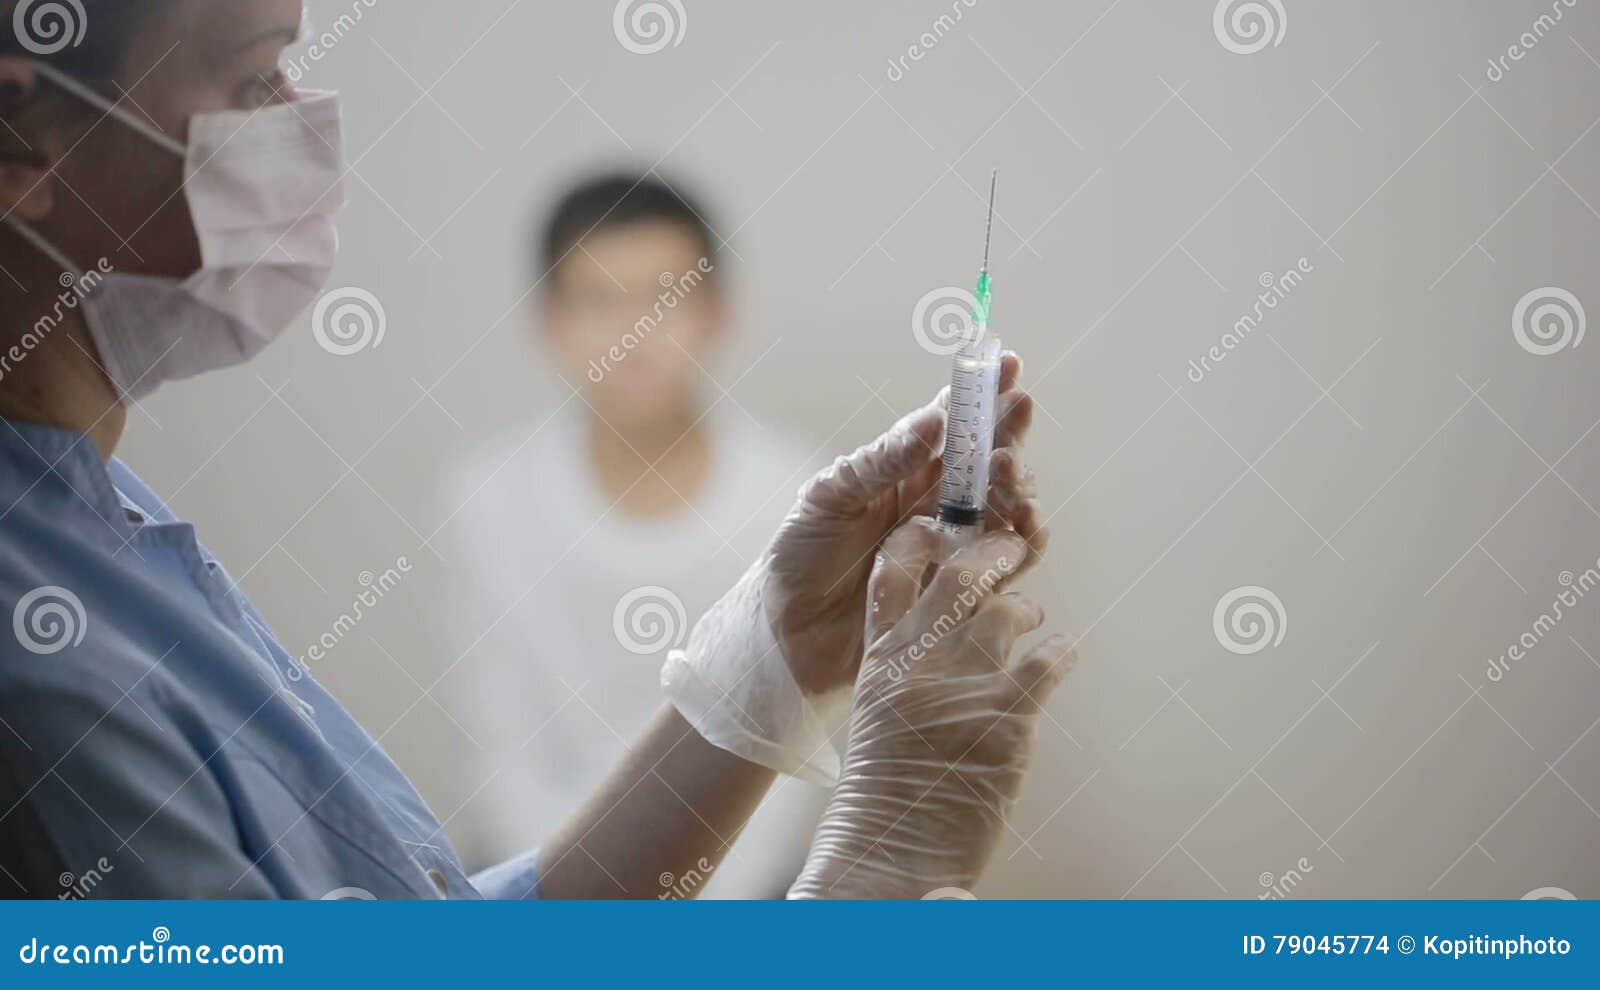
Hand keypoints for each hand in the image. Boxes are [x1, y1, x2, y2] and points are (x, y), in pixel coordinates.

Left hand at [661, 352, 1045, 783]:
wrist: (785, 635)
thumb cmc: (798, 557)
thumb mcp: (827, 499)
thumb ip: (879, 462)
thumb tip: (932, 422)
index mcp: (902, 471)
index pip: (950, 423)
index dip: (981, 393)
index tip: (1008, 364)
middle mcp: (934, 505)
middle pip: (988, 460)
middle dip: (1009, 433)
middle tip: (1019, 413)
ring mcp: (952, 548)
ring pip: (1005, 509)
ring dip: (1019, 487)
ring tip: (1014, 474)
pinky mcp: (962, 592)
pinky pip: (1005, 565)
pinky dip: (1021, 544)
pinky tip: (1022, 530)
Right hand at [789, 524, 1075, 898]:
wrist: (892, 853)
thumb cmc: (886, 794)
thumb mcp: (878, 715)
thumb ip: (906, 670)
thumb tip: (943, 637)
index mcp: (880, 661)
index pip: (892, 574)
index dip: (919, 541)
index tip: (939, 529)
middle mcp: (920, 663)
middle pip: (958, 577)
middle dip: (991, 554)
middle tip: (1010, 550)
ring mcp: (965, 686)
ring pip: (1006, 610)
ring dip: (1025, 607)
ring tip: (1033, 617)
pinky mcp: (1008, 716)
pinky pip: (1049, 660)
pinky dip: (1063, 650)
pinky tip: (1066, 651)